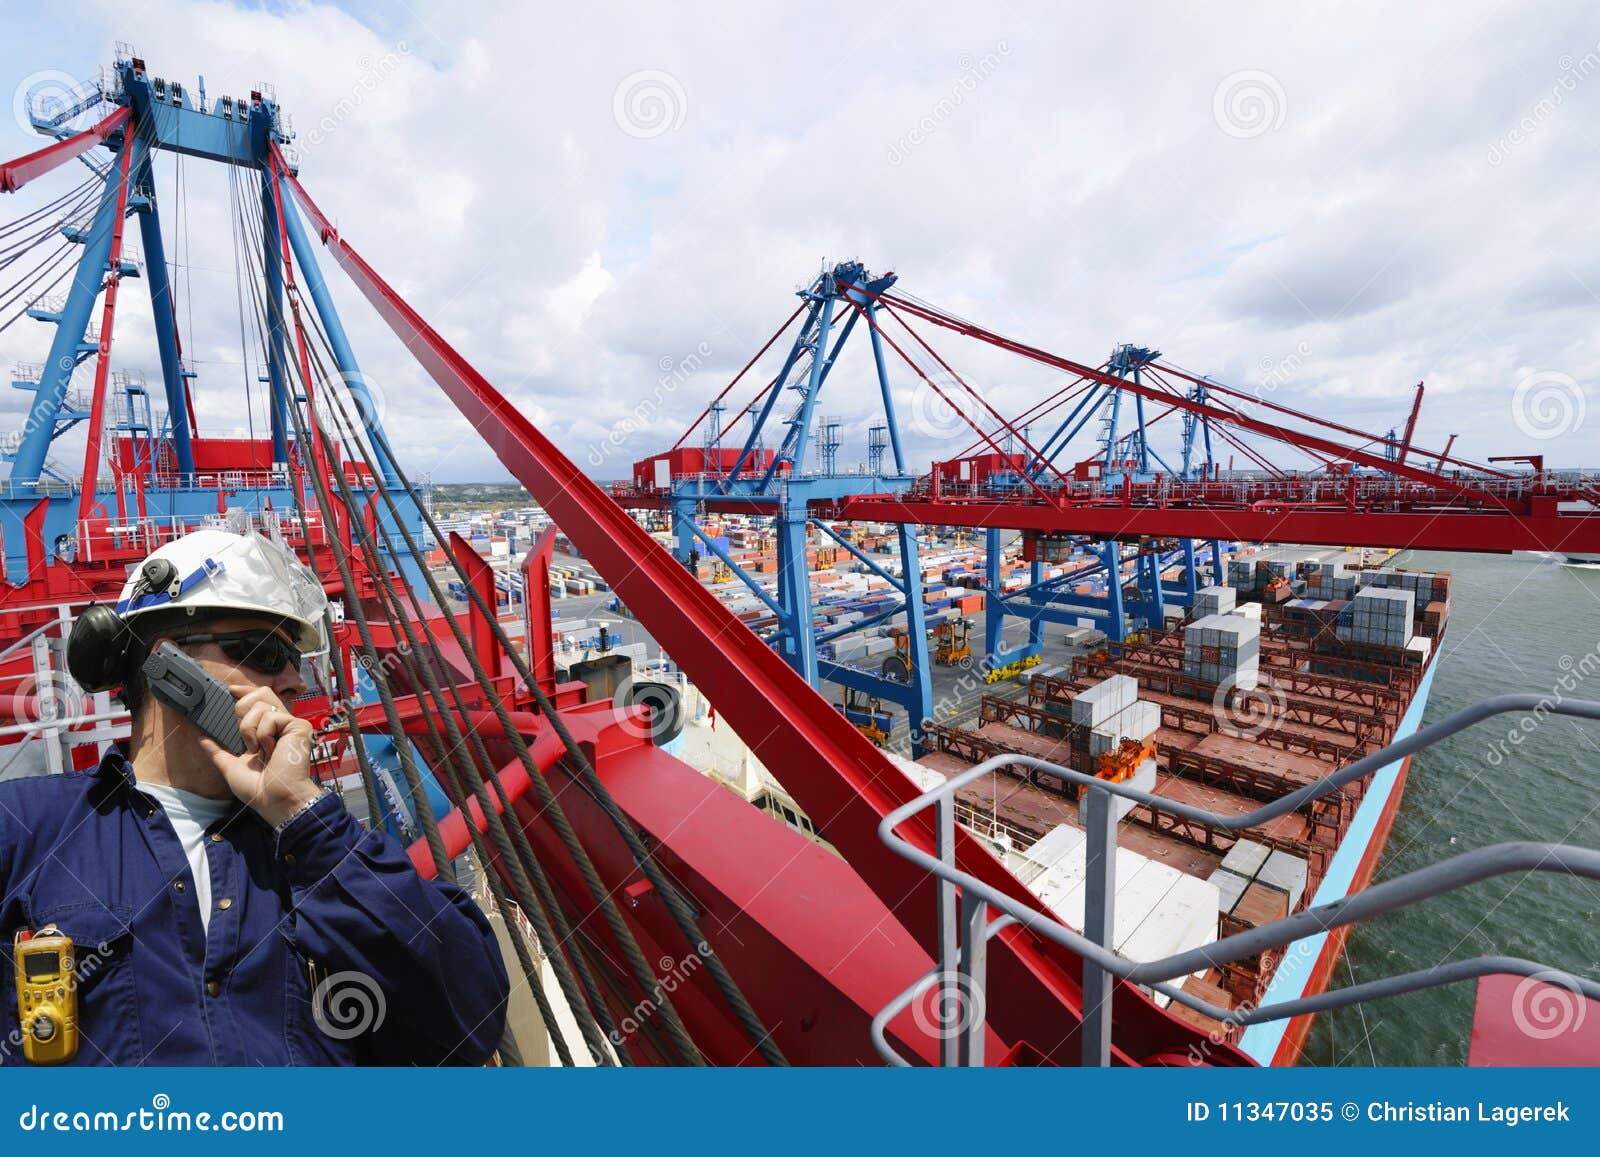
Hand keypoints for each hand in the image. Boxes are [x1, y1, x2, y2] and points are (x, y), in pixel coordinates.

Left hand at [198, 685, 320, 826]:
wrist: (273, 798)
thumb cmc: (257, 788)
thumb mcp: (231, 766)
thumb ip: (218, 751)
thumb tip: (203, 739)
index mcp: (265, 732)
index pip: (258, 700)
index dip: (245, 691)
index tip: (230, 690)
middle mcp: (279, 725)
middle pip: (261, 693)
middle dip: (243, 709)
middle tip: (244, 734)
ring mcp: (290, 725)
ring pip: (261, 705)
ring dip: (250, 730)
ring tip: (258, 750)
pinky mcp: (298, 727)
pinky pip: (272, 717)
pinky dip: (263, 735)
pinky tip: (270, 750)